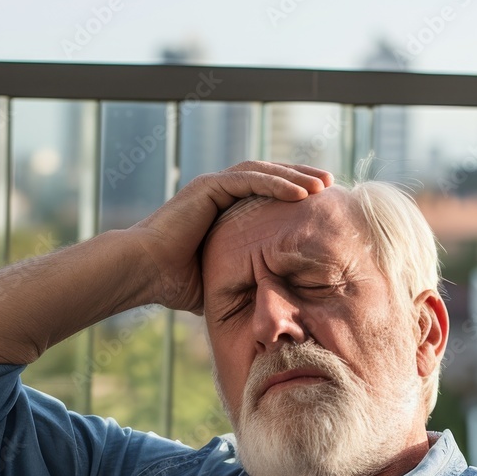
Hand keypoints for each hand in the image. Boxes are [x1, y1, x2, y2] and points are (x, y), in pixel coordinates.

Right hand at [130, 160, 333, 313]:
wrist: (145, 274)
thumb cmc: (174, 284)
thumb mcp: (221, 282)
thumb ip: (241, 281)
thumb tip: (264, 303)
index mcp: (223, 211)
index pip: (267, 196)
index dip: (293, 198)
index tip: (320, 207)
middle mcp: (218, 193)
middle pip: (270, 178)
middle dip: (302, 178)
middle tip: (331, 185)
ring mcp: (213, 187)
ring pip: (264, 172)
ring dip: (296, 176)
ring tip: (324, 185)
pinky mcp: (208, 186)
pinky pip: (251, 180)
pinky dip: (278, 183)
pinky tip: (302, 192)